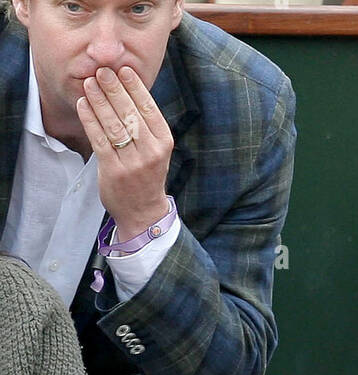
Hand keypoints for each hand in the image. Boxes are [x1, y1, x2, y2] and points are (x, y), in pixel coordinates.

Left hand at [77, 66, 173, 241]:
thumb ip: (145, 124)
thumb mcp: (155, 149)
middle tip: (102, 71)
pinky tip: (83, 105)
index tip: (122, 69)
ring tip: (90, 84)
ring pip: (113, 124)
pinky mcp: (113, 171)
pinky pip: (99, 139)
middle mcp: (151, 152)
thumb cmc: (146, 175)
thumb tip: (126, 88)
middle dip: (114, 89)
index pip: (148, 108)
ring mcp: (132, 163)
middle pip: (129, 113)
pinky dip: (89, 119)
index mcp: (164, 142)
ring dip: (99, 100)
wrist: (143, 212)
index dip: (134, 86)